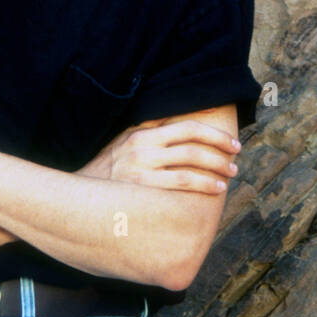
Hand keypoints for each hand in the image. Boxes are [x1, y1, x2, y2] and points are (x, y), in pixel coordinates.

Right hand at [77, 116, 240, 194]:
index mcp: (142, 133)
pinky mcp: (143, 188)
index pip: (186, 126)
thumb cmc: (108, 171)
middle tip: (236, 158)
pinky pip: (181, 184)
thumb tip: (179, 118)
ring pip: (190, 163)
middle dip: (220, 150)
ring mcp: (142, 168)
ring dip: (216, 168)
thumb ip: (148, 129)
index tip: (232, 142)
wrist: (81, 198)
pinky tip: (216, 189)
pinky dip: (203, 184)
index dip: (214, 133)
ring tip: (230, 175)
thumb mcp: (124, 143)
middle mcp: (142, 147)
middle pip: (192, 143)